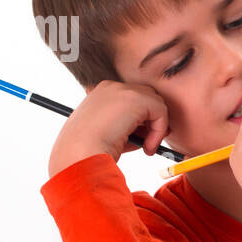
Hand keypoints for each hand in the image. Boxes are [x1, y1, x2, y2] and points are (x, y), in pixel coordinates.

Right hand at [48, 81, 170, 178]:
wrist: (80, 154)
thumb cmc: (89, 151)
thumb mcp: (108, 135)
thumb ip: (128, 128)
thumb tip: (149, 132)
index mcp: (100, 94)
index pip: (130, 100)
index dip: (140, 119)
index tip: (141, 139)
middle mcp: (111, 87)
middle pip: (145, 96)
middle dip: (151, 119)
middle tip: (149, 142)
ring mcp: (123, 90)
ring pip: (155, 103)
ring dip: (156, 127)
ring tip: (146, 147)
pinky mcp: (136, 98)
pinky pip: (160, 111)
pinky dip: (159, 131)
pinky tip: (147, 146)